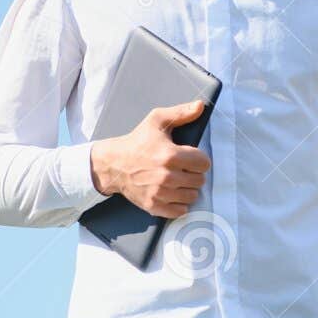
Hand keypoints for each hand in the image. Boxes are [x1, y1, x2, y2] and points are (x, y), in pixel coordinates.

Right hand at [89, 99, 211, 217]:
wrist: (113, 164)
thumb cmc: (137, 141)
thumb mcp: (157, 121)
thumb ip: (181, 113)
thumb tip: (200, 106)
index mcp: (170, 155)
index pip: (204, 163)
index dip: (200, 159)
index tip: (192, 157)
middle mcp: (166, 176)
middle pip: (200, 181)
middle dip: (194, 174)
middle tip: (184, 169)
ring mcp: (159, 193)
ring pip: (192, 196)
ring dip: (188, 189)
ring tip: (178, 180)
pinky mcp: (153, 205)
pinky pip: (179, 211)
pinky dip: (179, 204)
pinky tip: (172, 193)